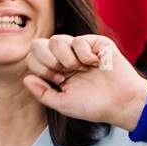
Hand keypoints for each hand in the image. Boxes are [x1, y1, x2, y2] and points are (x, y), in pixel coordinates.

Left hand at [23, 34, 146, 130]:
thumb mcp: (62, 104)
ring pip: (55, 39)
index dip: (41, 68)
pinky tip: (95, 63)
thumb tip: (25, 78)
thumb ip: (41, 93)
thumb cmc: (93, 106)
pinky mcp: (94, 42)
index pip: (32, 58)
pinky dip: (84, 55)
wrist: (121, 103)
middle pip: (37, 44)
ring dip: (66, 58)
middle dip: (48, 60)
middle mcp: (63, 56)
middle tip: (64, 73)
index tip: (59, 80)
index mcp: (54, 69)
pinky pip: (78, 40)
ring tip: (81, 69)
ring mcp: (78, 48)